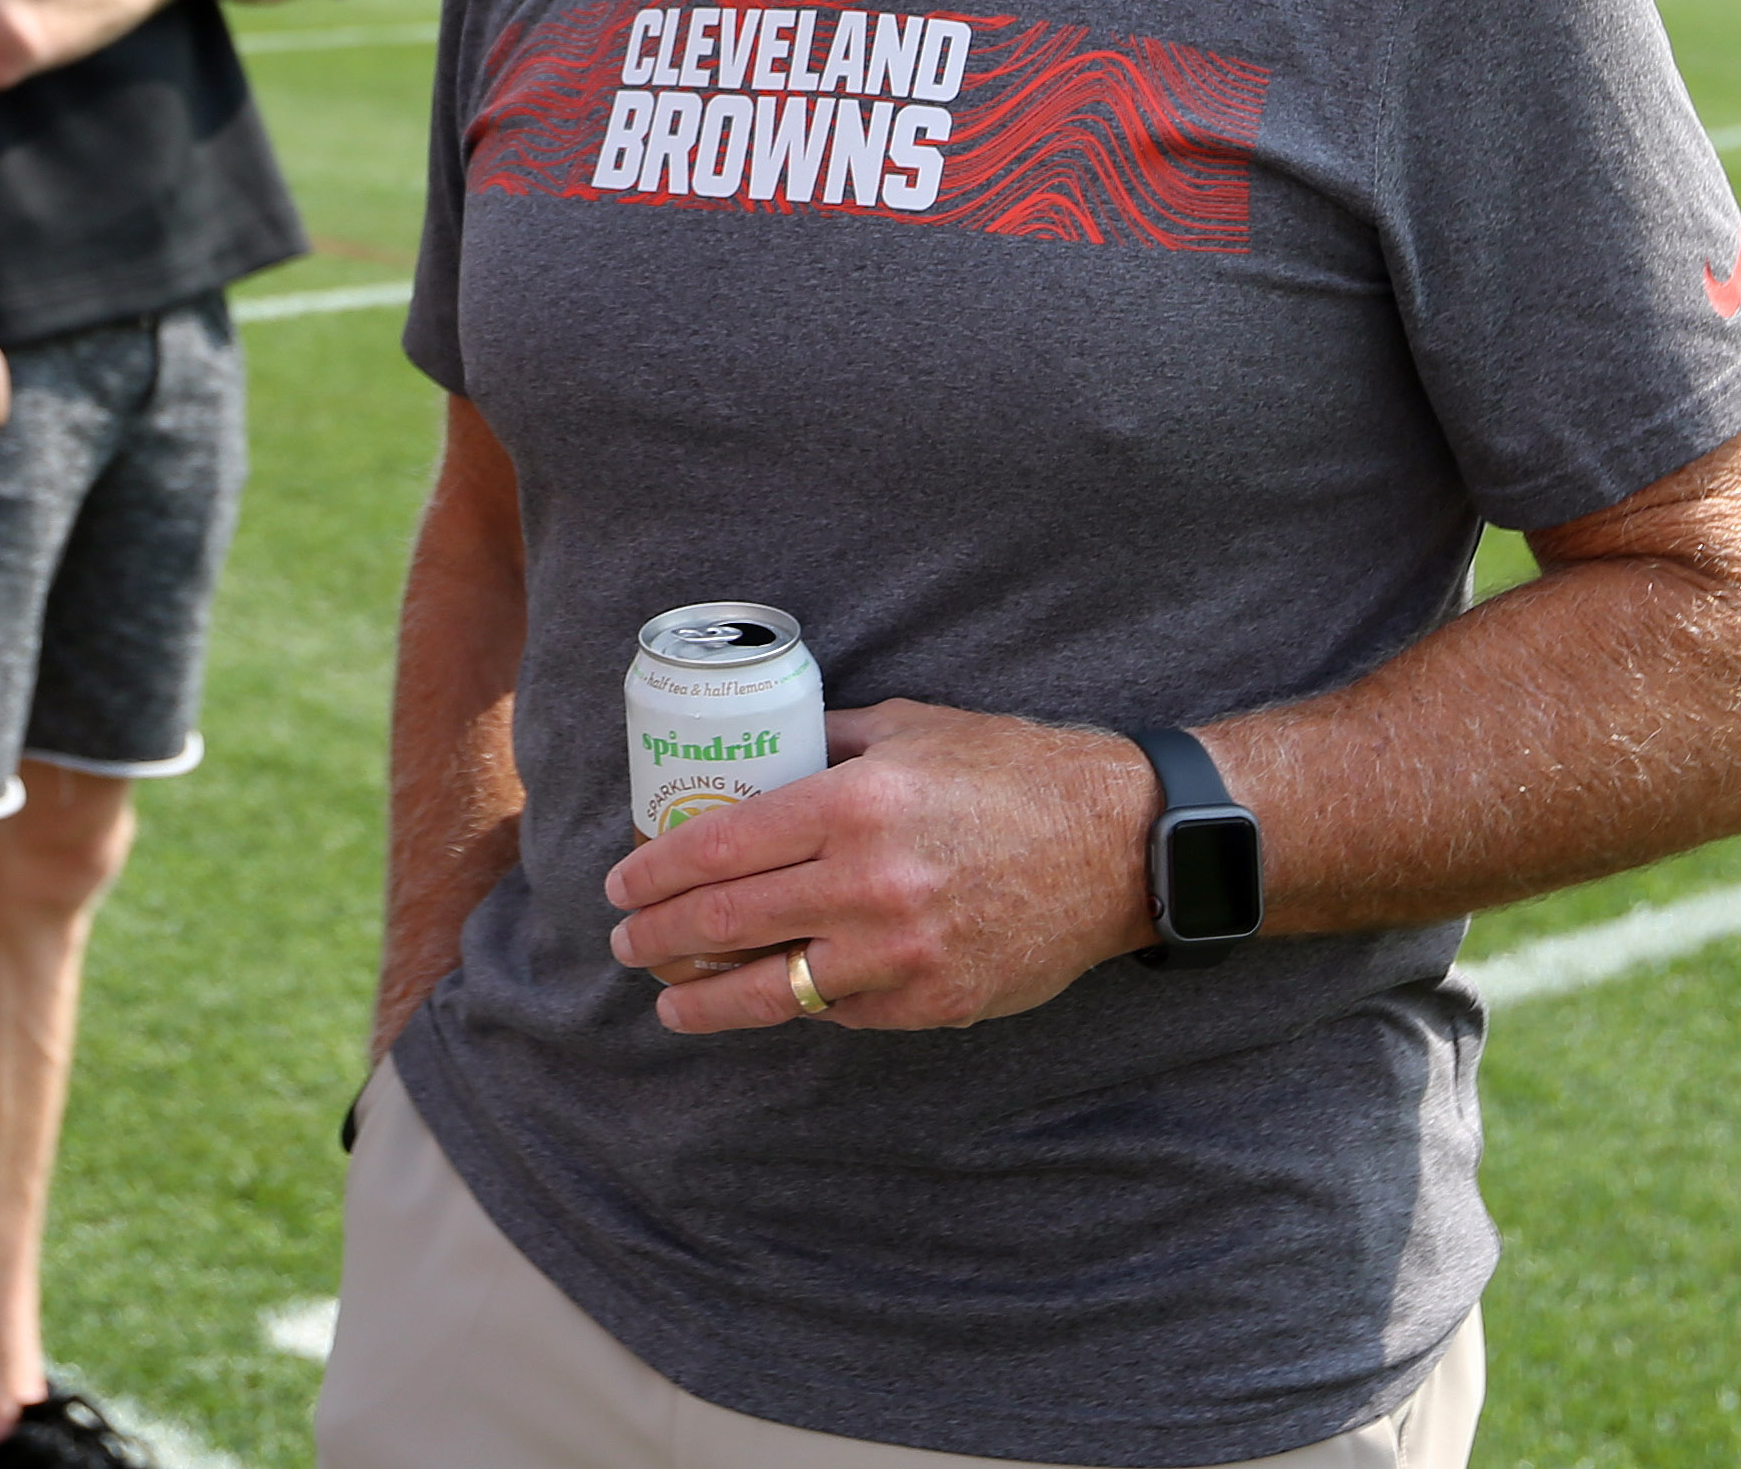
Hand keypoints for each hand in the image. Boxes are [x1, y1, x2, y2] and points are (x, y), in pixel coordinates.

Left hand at [600, 701, 1154, 1034]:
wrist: (1120, 845)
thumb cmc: (1011, 770)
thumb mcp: (907, 728)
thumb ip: (824, 743)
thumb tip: (750, 757)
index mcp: (853, 806)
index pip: (719, 848)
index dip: (655, 871)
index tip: (621, 882)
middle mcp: (869, 884)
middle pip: (728, 921)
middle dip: (660, 936)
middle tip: (625, 941)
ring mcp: (902, 954)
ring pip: (774, 989)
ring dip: (708, 997)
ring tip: (670, 1000)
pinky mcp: (934, 1002)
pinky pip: (841, 1012)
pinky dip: (799, 1004)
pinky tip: (770, 995)